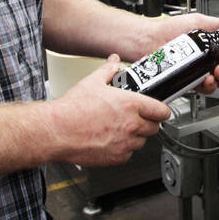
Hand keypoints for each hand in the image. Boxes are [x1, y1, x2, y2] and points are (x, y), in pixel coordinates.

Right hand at [49, 56, 170, 166]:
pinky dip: (123, 149)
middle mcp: (131, 125)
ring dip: (135, 137)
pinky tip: (111, 140)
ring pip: (141, 142)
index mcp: (130, 105)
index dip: (162, 110)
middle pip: (154, 128)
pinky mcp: (115, 158)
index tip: (159, 110)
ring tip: (120, 129)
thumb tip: (113, 61)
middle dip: (148, 123)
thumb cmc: (72, 109)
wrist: (57, 131)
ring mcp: (124, 143)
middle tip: (137, 119)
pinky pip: (128, 155)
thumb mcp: (92, 82)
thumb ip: (108, 70)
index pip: (162, 111)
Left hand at [137, 13, 218, 94]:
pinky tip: (208, 78)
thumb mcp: (198, 21)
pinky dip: (211, 86)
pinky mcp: (192, 82)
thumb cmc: (168, 30)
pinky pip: (207, 89)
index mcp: (213, 45)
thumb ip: (217, 24)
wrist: (150, 41)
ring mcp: (201, 72)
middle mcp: (209, 59)